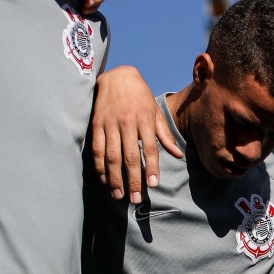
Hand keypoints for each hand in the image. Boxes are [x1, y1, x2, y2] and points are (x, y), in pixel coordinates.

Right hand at [91, 66, 182, 203]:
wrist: (117, 75)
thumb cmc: (140, 96)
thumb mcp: (155, 111)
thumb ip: (164, 134)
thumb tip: (178, 154)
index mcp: (145, 120)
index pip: (150, 148)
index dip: (152, 167)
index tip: (153, 185)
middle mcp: (127, 123)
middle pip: (130, 156)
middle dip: (133, 180)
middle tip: (136, 198)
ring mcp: (110, 124)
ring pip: (111, 155)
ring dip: (115, 177)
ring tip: (119, 195)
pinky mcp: (96, 124)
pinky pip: (97, 148)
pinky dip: (99, 166)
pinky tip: (104, 179)